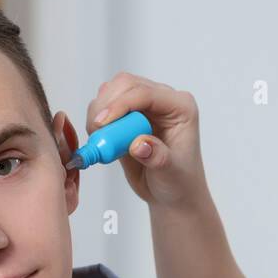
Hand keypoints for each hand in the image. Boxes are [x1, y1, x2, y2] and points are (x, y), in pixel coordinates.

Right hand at [85, 71, 208, 207]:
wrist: (172, 193)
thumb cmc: (179, 182)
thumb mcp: (171, 174)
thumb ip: (157, 157)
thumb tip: (138, 144)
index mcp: (180, 107)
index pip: (146, 94)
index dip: (120, 105)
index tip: (102, 125)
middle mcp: (162, 100)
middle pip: (126, 84)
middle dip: (107, 106)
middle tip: (97, 135)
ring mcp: (144, 105)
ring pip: (112, 90)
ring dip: (99, 112)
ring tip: (101, 141)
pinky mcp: (127, 114)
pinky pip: (105, 105)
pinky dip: (97, 120)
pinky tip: (102, 141)